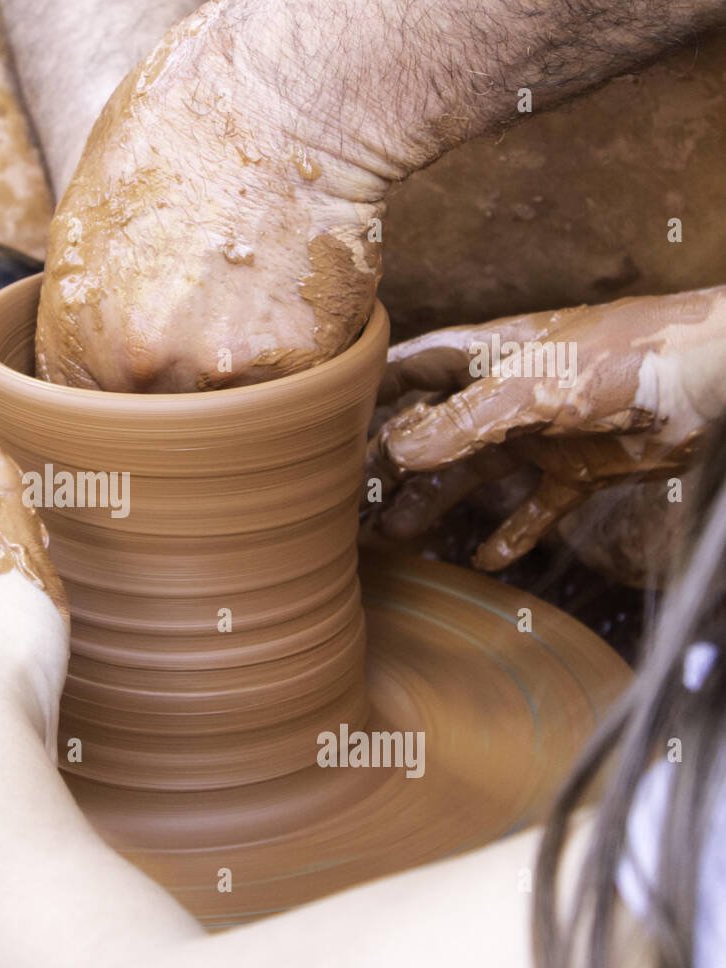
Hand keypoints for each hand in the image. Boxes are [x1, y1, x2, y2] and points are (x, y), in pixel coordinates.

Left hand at [33, 0, 398, 392]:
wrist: (283, 106)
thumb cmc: (176, 136)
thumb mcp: (80, 220)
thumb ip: (76, 309)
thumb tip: (75, 361)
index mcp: (82, 337)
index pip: (80, 417)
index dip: (105, 399)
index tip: (123, 382)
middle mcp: (145, 370)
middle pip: (149, 425)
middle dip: (165, 388)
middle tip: (190, 324)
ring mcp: (224, 375)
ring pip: (217, 413)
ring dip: (225, 378)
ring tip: (236, 300)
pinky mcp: (295, 369)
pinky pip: (279, 388)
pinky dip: (282, 355)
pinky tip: (278, 294)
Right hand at [367, 288, 725, 569]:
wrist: (705, 378)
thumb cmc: (617, 359)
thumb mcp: (520, 392)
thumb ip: (453, 426)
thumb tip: (389, 453)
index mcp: (482, 357)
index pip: (408, 371)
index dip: (369, 396)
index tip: (328, 429)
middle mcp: (502, 396)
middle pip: (430, 434)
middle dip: (391, 467)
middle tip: (353, 506)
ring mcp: (538, 435)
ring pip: (471, 477)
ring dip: (435, 506)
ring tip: (398, 538)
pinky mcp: (578, 470)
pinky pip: (535, 509)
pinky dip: (512, 535)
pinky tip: (488, 561)